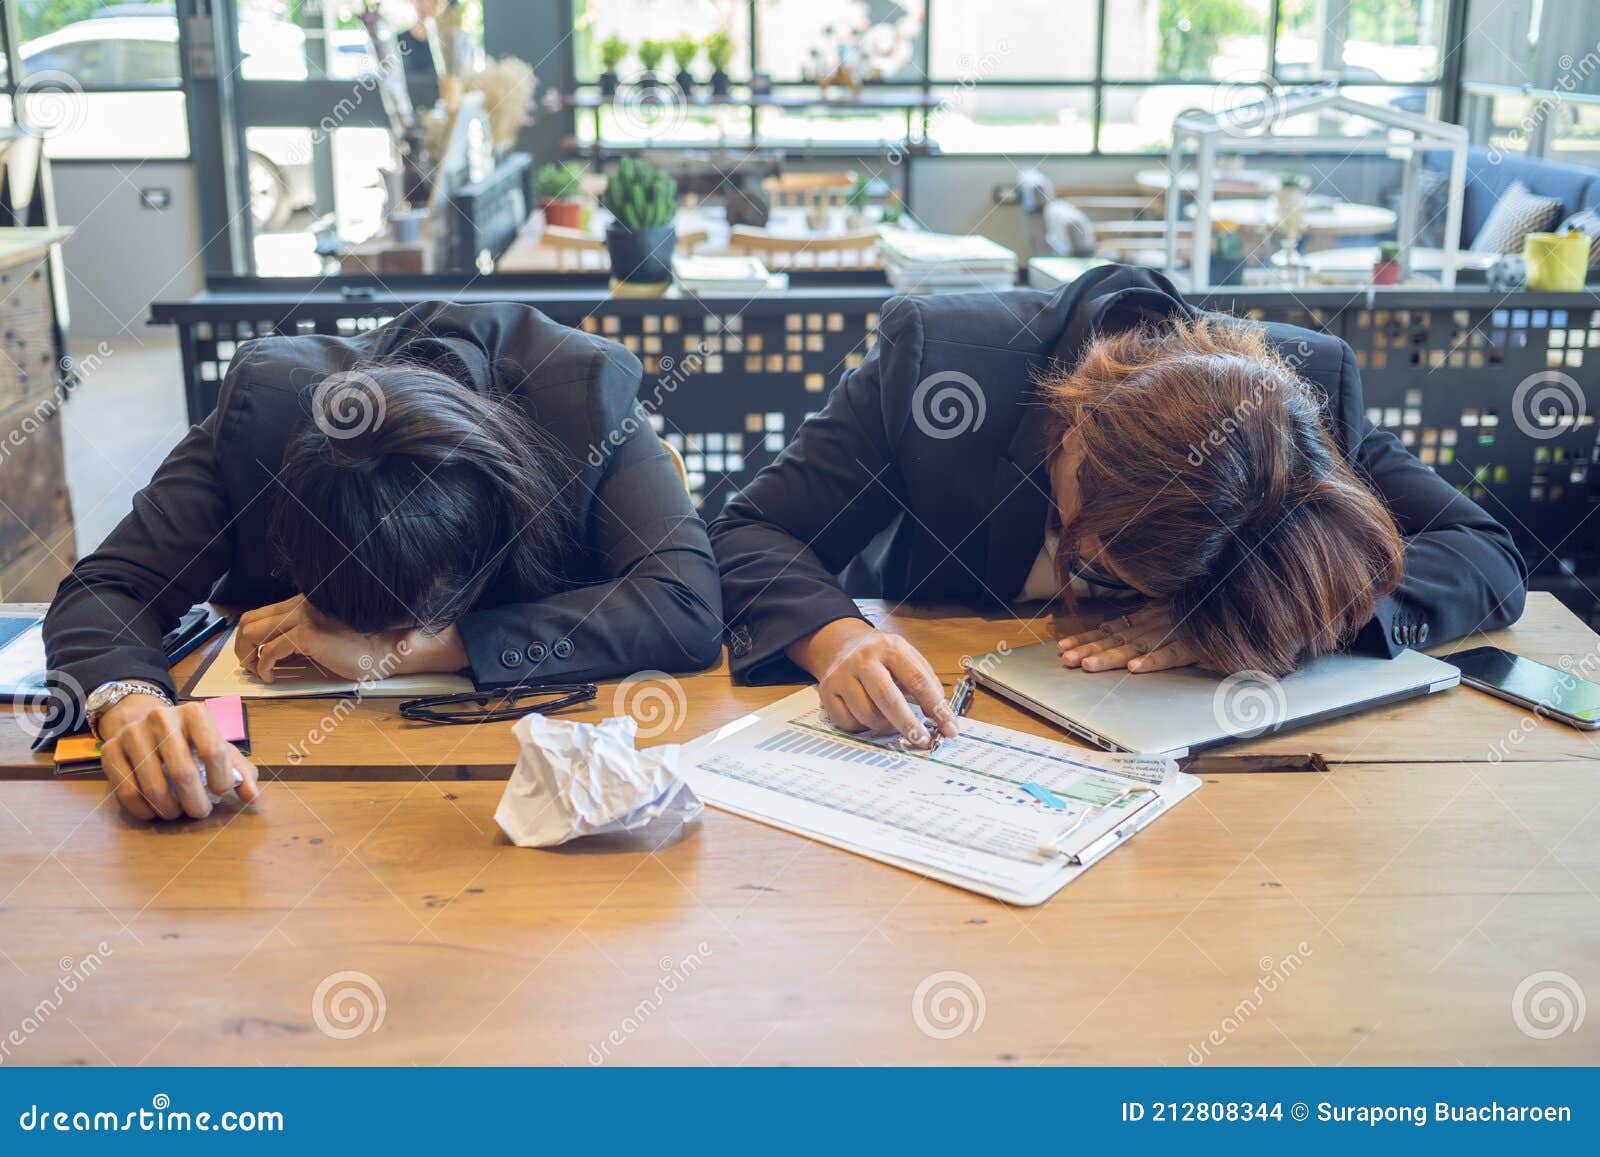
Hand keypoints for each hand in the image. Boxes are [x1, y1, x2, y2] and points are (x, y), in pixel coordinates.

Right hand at [96, 694, 259, 820]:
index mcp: (195, 713)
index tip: (221, 793)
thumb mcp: (218, 747)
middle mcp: (162, 718)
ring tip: (178, 813)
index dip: (222, 780)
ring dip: (170, 810)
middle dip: (196, 802)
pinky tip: (156, 813)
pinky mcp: (110, 750)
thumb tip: (252, 797)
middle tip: (200, 812)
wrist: (144, 723)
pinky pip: (127, 792)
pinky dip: (145, 811)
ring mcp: (132, 733)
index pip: (214, 751)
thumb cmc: (190, 741)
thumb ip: (240, 771)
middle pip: (183, 772)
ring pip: (154, 787)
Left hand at [234, 596, 465, 681]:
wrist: (389, 647)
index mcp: (305, 601)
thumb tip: (278, 653)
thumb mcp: (328, 635)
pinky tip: (270, 676)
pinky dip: (263, 666)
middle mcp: (301, 604)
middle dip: (241, 646)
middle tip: (248, 664)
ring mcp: (303, 617)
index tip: (253, 654)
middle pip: (250, 620)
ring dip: (248, 655)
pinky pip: (270, 651)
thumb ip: (303, 636)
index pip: (261, 612)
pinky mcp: (308, 635)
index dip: (250, 635)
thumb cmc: (365, 645)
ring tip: (256, 671)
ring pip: (253, 632)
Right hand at [788, 618, 957, 746]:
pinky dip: (862, 727)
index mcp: (890, 648)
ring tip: (894, 725)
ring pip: (866, 714)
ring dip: (885, 727)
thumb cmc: (881, 657)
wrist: (841, 644)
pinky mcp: (827, 691)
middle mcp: (864, 660)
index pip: (917, 680)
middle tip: (922, 740)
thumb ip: (926, 681)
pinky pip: (847, 722)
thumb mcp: (907, 657)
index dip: (936, 707)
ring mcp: (842, 675)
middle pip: (887, 697)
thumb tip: (941, 715)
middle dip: (908, 724)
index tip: (949, 728)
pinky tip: (868, 718)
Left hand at [1058, 604, 1197, 673]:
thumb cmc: (1200, 611)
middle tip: (1066, 660)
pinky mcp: (1195, 644)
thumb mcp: (1167, 613)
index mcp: (1148, 617)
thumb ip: (1144, 624)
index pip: (1110, 630)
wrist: (1237, 602)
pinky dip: (1154, 660)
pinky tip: (1137, 667)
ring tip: (1090, 665)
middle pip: (1116, 640)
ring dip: (1112, 657)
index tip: (1063, 648)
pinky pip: (1172, 653)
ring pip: (1137, 646)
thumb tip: (1113, 634)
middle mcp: (1155, 623)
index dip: (1086, 639)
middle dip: (1089, 650)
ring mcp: (1174, 632)